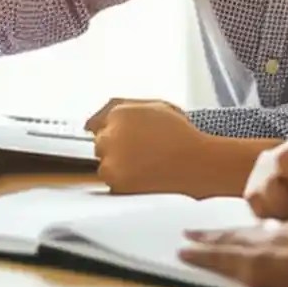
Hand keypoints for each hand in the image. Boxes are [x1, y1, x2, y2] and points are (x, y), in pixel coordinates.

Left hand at [92, 100, 212, 195]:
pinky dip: (123, 180)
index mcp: (118, 113)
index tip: (128, 140)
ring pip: (104, 162)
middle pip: (100, 143)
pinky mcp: (115, 178)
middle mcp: (110, 133)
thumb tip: (91, 122)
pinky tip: (144, 174)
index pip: (97, 123)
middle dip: (116, 147)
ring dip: (118, 164)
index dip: (116, 133)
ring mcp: (110, 157)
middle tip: (143, 152)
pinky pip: (111, 180)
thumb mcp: (155, 106)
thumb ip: (123, 107)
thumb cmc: (181, 135)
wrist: (196, 162)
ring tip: (146, 164)